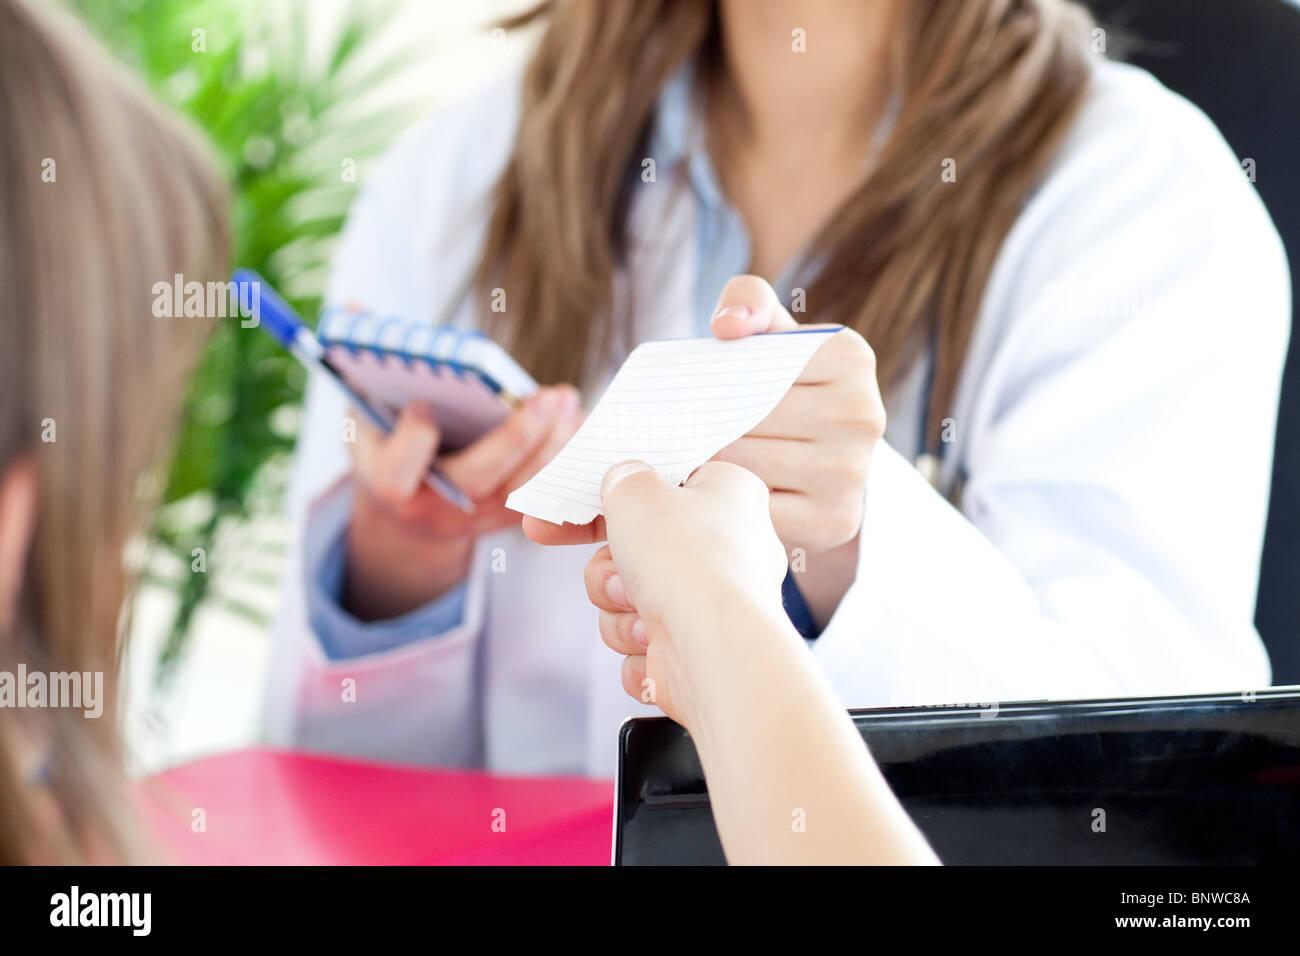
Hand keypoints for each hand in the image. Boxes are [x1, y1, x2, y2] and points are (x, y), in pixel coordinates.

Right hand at [344, 386, 581, 619]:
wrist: (414, 504)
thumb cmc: (393, 444)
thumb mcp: (371, 414)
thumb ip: (372, 375)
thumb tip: (367, 316)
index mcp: (392, 485)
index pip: (396, 474)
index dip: (411, 441)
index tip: (423, 405)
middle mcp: (435, 509)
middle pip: (476, 479)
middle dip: (514, 437)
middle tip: (545, 398)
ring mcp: (475, 519)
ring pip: (520, 488)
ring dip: (551, 444)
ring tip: (566, 400)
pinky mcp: (509, 517)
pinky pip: (544, 492)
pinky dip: (564, 457)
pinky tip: (577, 421)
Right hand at [582, 460, 789, 727]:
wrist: (715, 650)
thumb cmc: (689, 563)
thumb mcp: (637, 490)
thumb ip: (623, 477)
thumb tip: (624, 482)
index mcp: (730, 494)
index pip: (664, 485)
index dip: (614, 498)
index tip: (573, 512)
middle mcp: (728, 549)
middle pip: (637, 551)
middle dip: (609, 572)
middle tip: (615, 578)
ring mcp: (713, 604)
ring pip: (631, 603)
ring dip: (620, 613)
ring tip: (644, 619)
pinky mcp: (698, 650)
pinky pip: (643, 649)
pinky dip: (640, 653)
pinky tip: (655, 649)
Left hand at [709, 275, 885, 555]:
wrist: (822, 460)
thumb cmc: (784, 387)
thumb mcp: (772, 335)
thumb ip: (747, 300)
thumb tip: (728, 326)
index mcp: (851, 356)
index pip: (752, 370)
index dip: (715, 385)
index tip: (696, 396)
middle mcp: (865, 415)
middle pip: (744, 420)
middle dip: (704, 428)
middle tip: (676, 434)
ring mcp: (854, 473)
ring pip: (742, 466)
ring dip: (707, 467)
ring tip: (693, 460)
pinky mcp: (836, 522)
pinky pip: (754, 512)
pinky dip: (727, 506)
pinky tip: (719, 495)